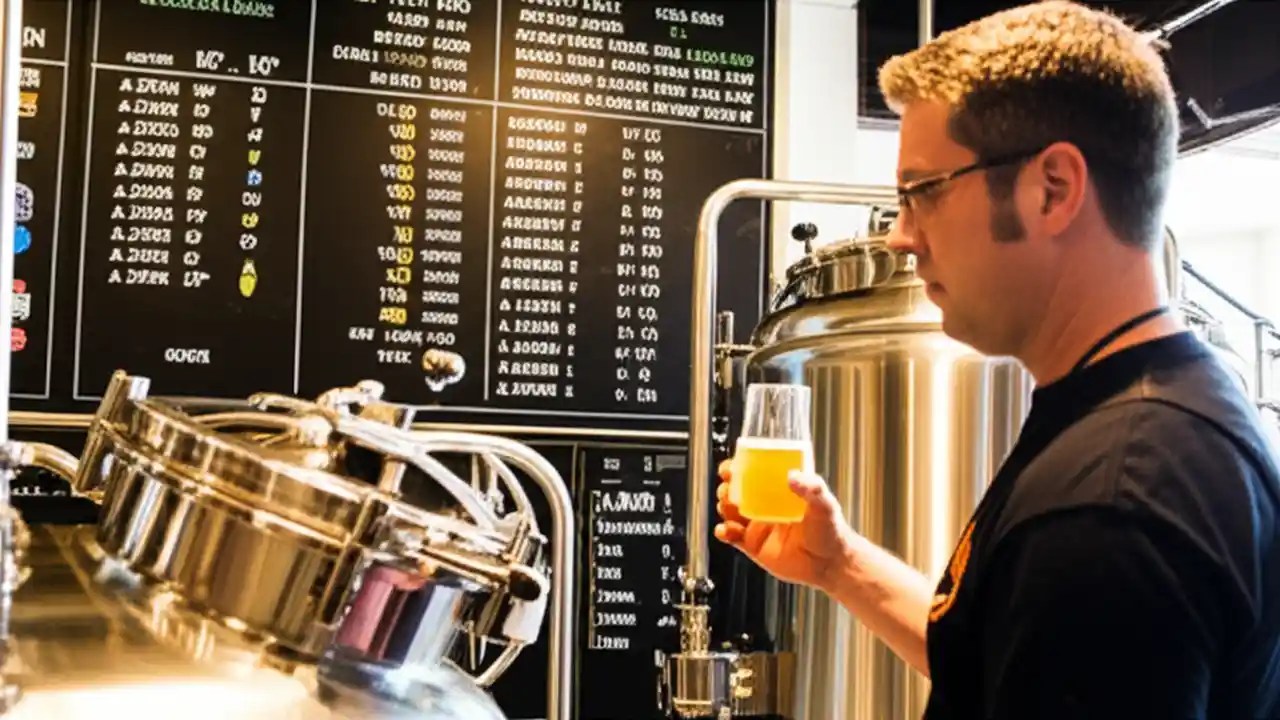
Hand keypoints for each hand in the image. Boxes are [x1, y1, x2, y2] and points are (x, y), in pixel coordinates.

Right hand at [714, 458, 855, 591]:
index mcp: (779, 491)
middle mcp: (766, 506)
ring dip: (724, 506)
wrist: (830, 565)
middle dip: (726, 487)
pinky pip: (731, 536)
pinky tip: (726, 530)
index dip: (739, 468)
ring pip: (730, 512)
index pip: (754, 474)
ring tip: (729, 507)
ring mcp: (758, 526)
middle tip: (728, 487)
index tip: (732, 466)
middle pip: (736, 491)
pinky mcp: (753, 546)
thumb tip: (792, 476)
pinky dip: (723, 532)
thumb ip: (812, 488)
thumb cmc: (831, 531)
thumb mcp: (825, 504)